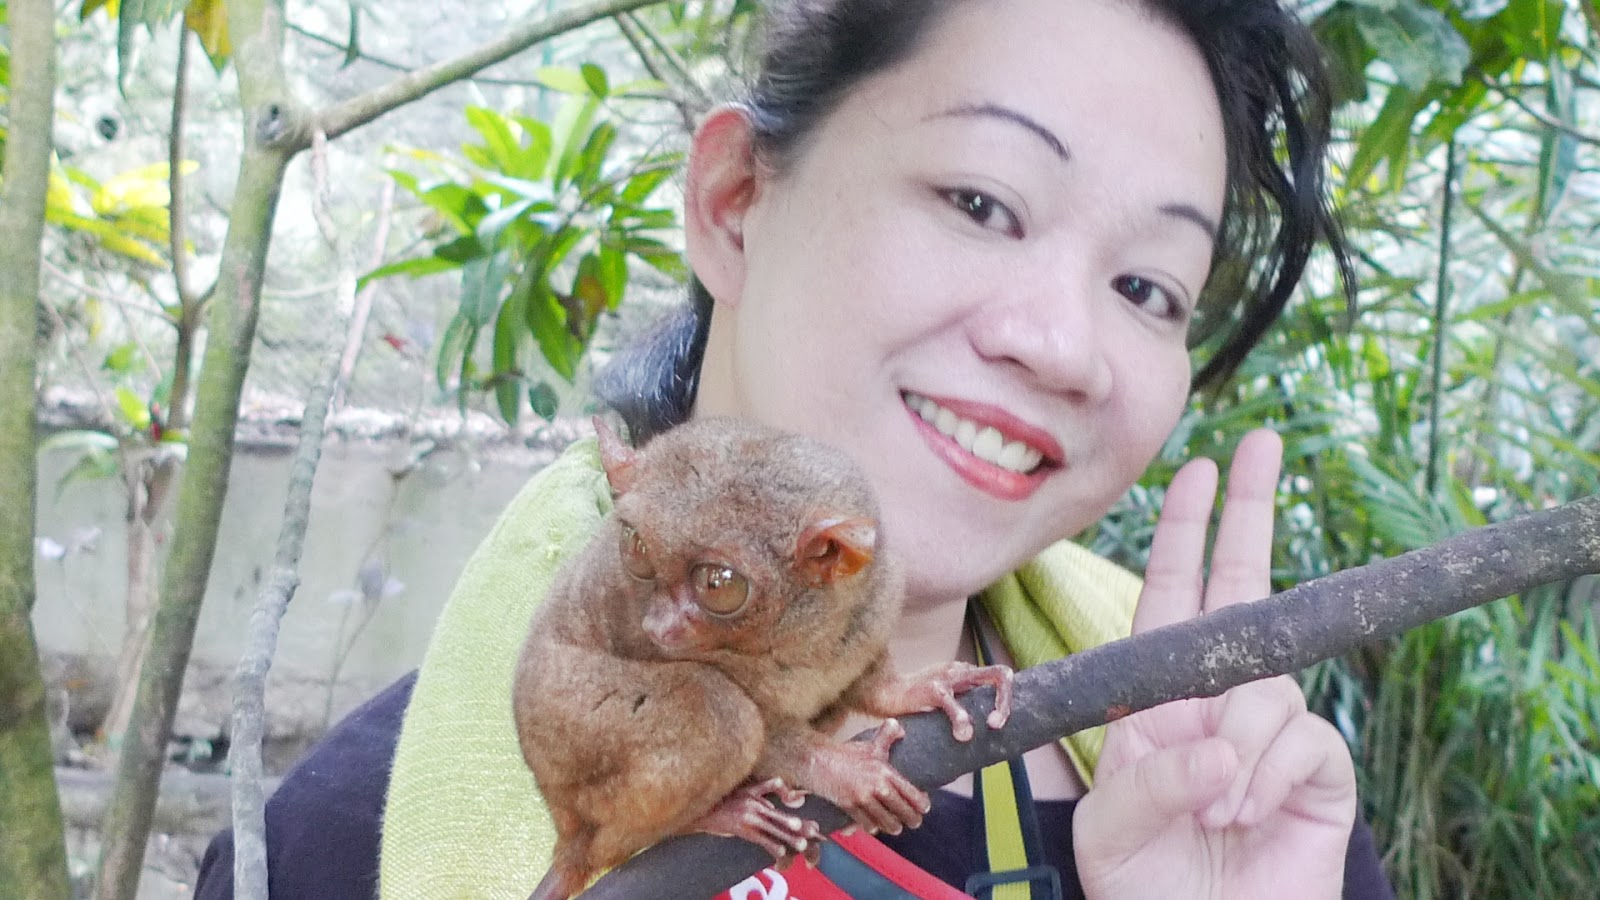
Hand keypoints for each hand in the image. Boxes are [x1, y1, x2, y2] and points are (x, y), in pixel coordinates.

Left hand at [1073, 429, 1356, 899]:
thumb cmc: (1144, 881)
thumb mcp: (1111, 825)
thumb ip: (1150, 779)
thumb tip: (1217, 749)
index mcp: (1160, 695)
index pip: (1174, 596)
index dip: (1187, 534)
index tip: (1199, 469)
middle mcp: (1219, 699)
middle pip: (1245, 589)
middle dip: (1252, 513)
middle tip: (1264, 442)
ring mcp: (1272, 731)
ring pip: (1266, 689)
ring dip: (1234, 747)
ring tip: (1213, 808)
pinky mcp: (1319, 770)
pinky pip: (1301, 738)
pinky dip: (1265, 774)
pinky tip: (1243, 814)